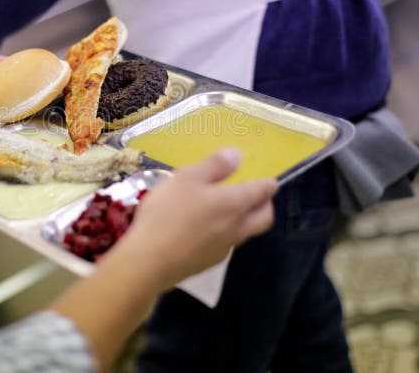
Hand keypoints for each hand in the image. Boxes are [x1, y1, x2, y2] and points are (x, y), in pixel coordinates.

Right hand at [115, 149, 277, 290]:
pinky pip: (226, 244)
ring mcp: (224, 248)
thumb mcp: (186, 178)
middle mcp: (236, 228)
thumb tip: (237, 155)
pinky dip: (223, 234)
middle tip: (255, 196)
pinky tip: (202, 230)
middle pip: (264, 218)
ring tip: (224, 210)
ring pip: (246, 233)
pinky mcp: (209, 263)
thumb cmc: (167, 213)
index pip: (262, 192)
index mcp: (234, 204)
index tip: (269, 180)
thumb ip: (214, 166)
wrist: (149, 261)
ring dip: (244, 220)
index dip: (267, 183)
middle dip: (265, 205)